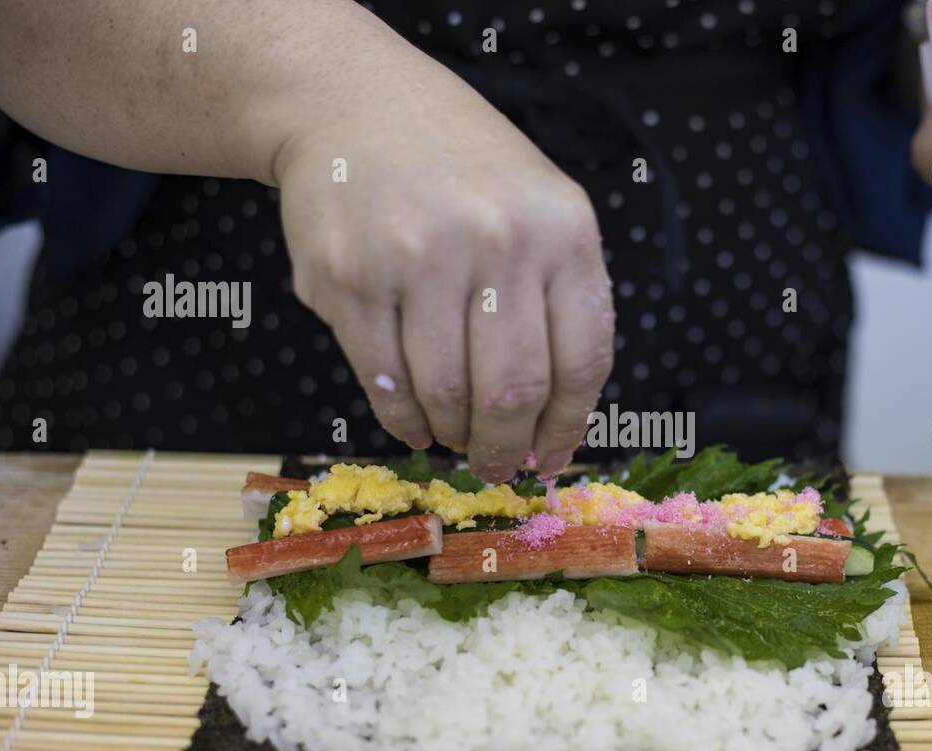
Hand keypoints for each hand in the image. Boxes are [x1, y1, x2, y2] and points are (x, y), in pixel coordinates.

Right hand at [275, 59, 613, 482]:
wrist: (354, 102)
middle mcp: (497, 240)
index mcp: (563, 229)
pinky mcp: (348, 278)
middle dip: (504, 448)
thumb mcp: (542, 207)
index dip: (567, 427)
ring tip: (451, 437)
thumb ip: (559, 300)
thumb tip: (555, 425)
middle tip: (494, 466)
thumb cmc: (462, 168)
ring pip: (446, 393)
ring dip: (451, 434)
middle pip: (513, 391)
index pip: (582, 360)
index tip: (551, 459)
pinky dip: (400, 419)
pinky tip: (412, 424)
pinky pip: (383, 380)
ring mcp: (418, 258)